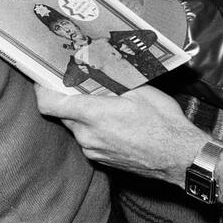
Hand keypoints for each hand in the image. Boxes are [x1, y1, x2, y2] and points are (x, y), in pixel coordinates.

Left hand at [35, 84, 207, 185]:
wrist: (180, 158)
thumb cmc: (163, 123)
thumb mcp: (139, 90)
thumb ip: (113, 78)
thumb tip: (98, 62)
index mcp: (94, 116)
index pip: (50, 103)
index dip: (42, 88)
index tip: (44, 76)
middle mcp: (88, 136)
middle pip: (63, 112)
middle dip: (69, 96)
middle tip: (81, 81)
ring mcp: (94, 150)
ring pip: (76, 125)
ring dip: (83, 112)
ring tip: (103, 99)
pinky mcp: (101, 160)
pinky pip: (88, 138)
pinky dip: (92, 126)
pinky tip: (112, 118)